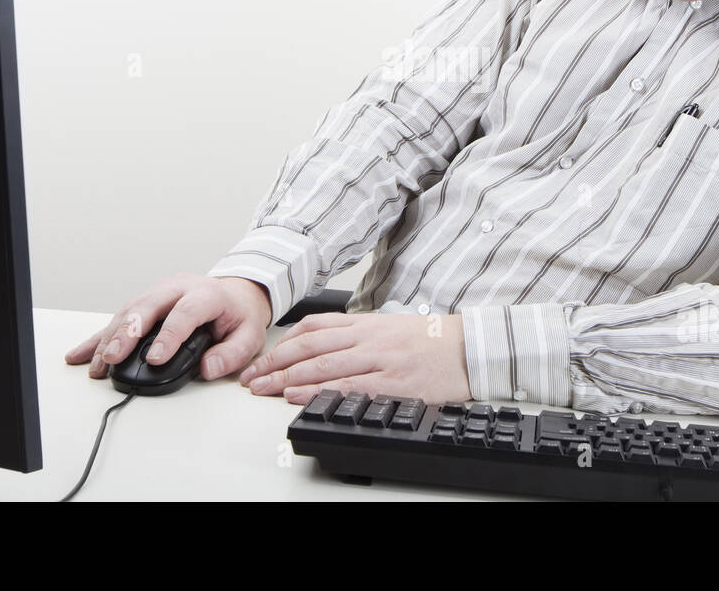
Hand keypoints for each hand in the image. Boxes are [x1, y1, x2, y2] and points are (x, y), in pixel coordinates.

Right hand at [64, 274, 272, 380]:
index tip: (155, 359)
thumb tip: (207, 369)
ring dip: (110, 339)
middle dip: (127, 332)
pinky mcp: (144, 304)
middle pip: (147, 306)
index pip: (185, 313)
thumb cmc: (238, 316)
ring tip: (98, 365)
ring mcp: (158, 293)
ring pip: (128, 312)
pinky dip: (99, 338)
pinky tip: (81, 355)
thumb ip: (232, 354)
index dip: (169, 336)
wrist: (234, 295)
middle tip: (113, 357)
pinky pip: (118, 319)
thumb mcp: (249, 336)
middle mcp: (177, 288)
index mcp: (206, 294)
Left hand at [238, 312, 471, 404]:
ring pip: (322, 366)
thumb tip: (323, 345)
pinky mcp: (392, 383)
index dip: (282, 343)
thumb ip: (357, 334)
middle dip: (274, 362)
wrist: (468, 348)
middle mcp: (367, 338)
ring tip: (262, 387)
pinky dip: (318, 392)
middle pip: (309, 347)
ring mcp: (379, 359)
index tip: (262, 357)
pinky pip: (347, 387)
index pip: (313, 327)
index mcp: (365, 323)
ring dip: (286, 378)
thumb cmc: (431, 340)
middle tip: (250, 376)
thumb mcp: (389, 327)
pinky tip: (297, 396)